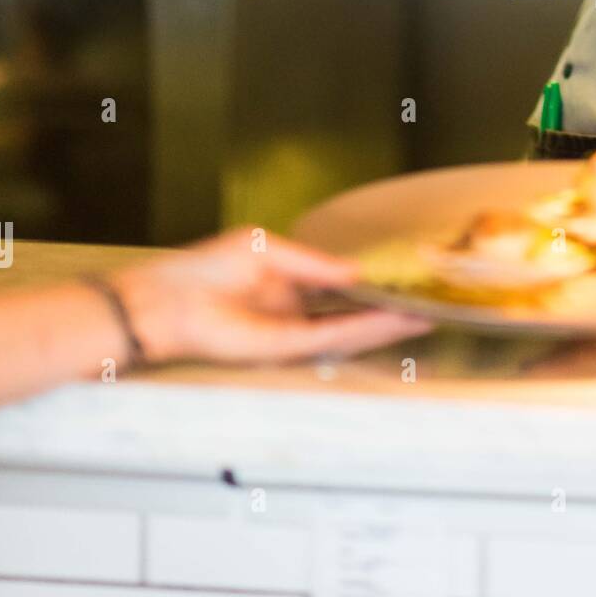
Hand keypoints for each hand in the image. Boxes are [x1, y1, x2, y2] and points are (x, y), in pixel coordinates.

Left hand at [113, 228, 432, 365]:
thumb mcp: (266, 249)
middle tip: (428, 308)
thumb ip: (313, 264)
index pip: (341, 292)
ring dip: (386, 327)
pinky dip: (361, 330)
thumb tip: (354, 271)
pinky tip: (387, 322)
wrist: (167, 300)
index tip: (404, 284)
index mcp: (289, 289)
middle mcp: (295, 314)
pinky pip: (332, 337)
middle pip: (353, 316)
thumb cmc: (203, 270)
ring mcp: (292, 333)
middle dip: (390, 315)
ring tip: (421, 319)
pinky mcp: (284, 347)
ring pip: (350, 331)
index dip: (373, 290)